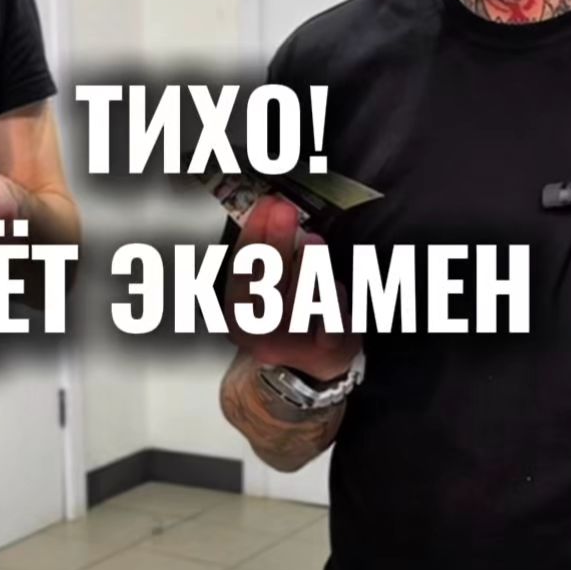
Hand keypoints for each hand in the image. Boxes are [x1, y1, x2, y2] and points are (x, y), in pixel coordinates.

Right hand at [225, 194, 360, 381]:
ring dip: (307, 266)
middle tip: (286, 211)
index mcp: (238, 316)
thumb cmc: (286, 318)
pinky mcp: (326, 347)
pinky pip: (330, 316)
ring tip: (313, 241)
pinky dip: (332, 293)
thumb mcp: (264, 291)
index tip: (265, 205)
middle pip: (267, 283)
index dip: (253, 234)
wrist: (310, 364)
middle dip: (276, 241)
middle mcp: (260, 332)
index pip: (241, 270)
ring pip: (301, 300)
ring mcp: (293, 343)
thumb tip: (273, 210)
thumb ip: (265, 256)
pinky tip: (332, 280)